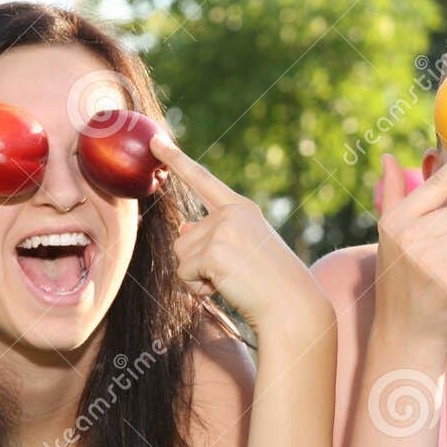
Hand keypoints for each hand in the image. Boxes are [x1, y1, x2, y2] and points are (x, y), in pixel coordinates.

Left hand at [151, 134, 326, 334]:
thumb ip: (213, 234)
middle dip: (198, 263)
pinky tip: (226, 288)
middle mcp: (231, 212)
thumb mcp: (243, 249)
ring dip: (197, 277)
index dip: (176, 160)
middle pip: (183, 238)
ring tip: (232, 281)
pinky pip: (183, 274)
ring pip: (180, 256)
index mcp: (241, 208)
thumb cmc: (270, 283)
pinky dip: (199, 288)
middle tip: (235, 274)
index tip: (154, 140)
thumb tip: (183, 230)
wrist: (292, 306)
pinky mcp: (214, 252)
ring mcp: (222, 229)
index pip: (202, 179)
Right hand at [372, 134, 446, 347]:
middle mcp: (409, 236)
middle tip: (435, 263)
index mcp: (396, 221)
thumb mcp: (392, 238)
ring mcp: (429, 258)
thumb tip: (385, 155)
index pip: (436, 184)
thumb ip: (394, 195)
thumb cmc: (403, 282)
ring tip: (443, 275)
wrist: (404, 335)